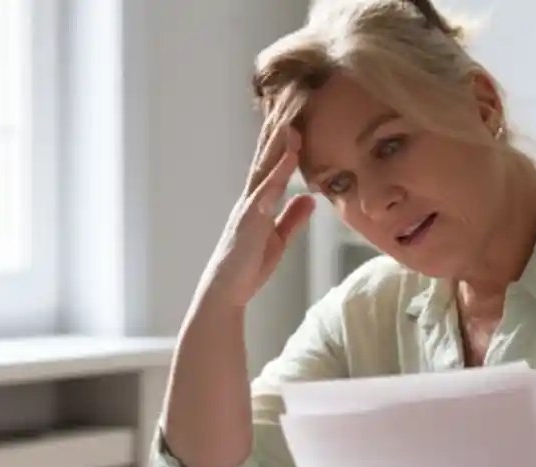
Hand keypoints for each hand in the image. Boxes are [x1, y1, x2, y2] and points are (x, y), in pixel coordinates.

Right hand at [200, 119, 315, 308]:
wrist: (226, 292)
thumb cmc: (248, 267)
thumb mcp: (278, 240)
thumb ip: (292, 218)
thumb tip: (308, 198)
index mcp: (258, 203)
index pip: (271, 166)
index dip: (281, 143)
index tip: (292, 119)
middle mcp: (251, 199)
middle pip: (265, 159)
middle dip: (275, 133)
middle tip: (287, 105)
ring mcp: (249, 207)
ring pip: (264, 168)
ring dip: (278, 144)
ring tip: (291, 121)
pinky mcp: (250, 220)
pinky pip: (267, 190)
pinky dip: (279, 171)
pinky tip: (290, 155)